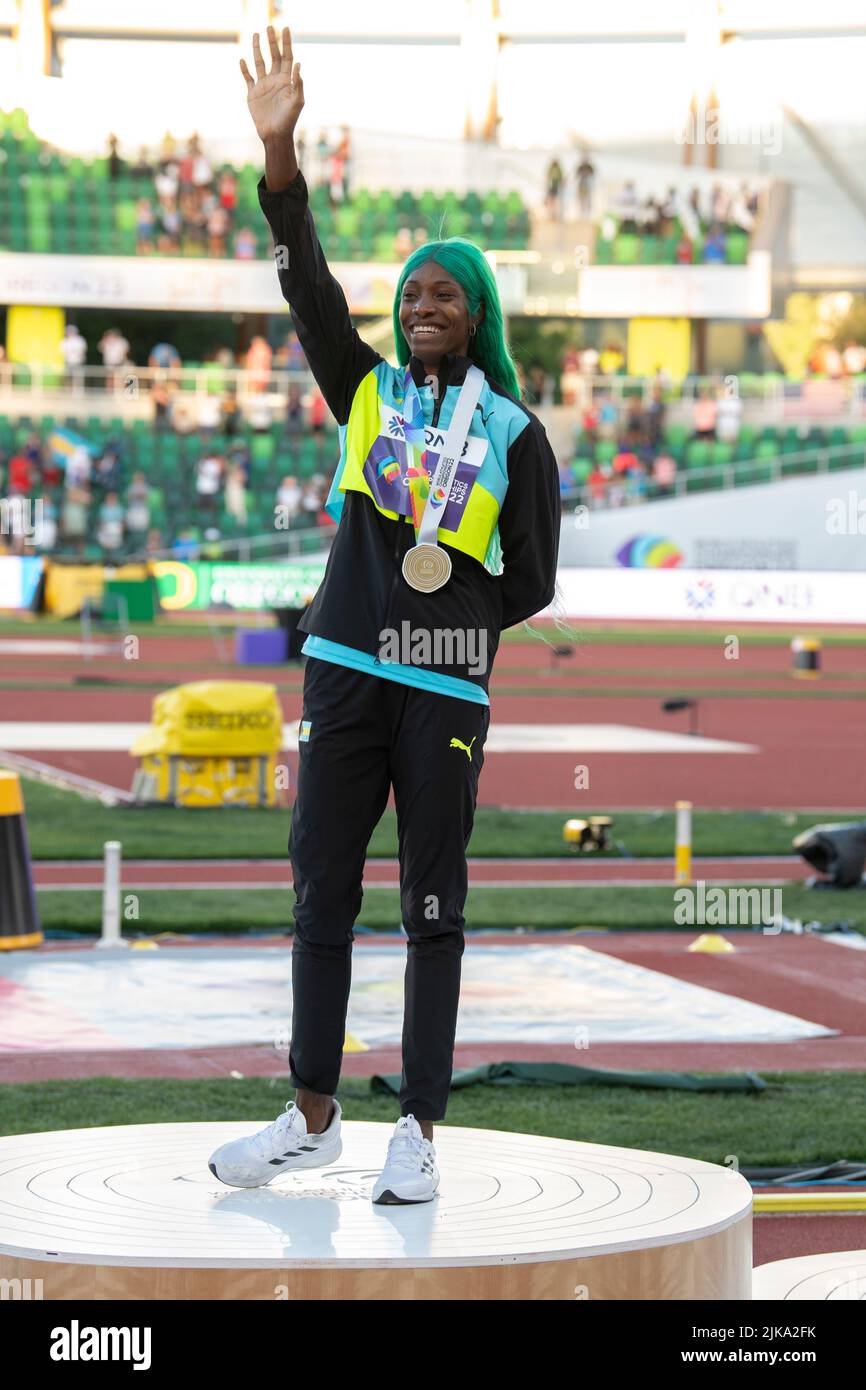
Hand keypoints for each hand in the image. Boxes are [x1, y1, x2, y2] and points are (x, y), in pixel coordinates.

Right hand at [240, 26, 303, 143]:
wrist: (275, 135)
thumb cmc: (289, 120)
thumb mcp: (297, 102)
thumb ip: (298, 84)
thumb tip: (298, 64)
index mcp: (287, 81)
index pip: (287, 57)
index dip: (287, 43)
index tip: (285, 28)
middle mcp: (275, 80)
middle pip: (274, 56)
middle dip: (272, 41)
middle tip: (270, 27)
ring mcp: (264, 86)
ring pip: (260, 63)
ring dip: (258, 49)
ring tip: (256, 35)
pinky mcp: (253, 93)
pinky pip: (248, 78)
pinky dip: (244, 69)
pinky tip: (242, 60)